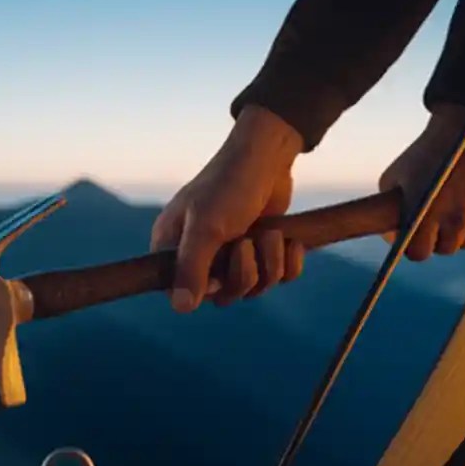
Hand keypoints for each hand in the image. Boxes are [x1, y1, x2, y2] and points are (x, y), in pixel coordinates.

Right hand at [151, 105, 306, 312]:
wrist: (269, 157)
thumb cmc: (228, 186)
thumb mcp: (206, 228)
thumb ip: (191, 268)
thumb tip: (180, 308)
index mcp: (175, 248)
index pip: (178, 293)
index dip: (204, 290)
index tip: (217, 273)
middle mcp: (202, 255)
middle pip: (224, 296)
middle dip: (244, 273)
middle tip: (245, 242)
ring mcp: (234, 255)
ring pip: (254, 289)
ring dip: (269, 262)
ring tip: (268, 232)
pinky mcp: (263, 251)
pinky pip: (279, 279)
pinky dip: (288, 262)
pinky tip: (289, 239)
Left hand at [379, 104, 464, 259]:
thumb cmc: (430, 151)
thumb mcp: (397, 176)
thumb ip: (391, 211)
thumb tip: (394, 236)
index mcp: (426, 215)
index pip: (419, 253)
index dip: (416, 246)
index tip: (418, 236)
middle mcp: (457, 220)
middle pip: (446, 249)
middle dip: (440, 238)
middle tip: (439, 219)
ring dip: (463, 230)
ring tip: (459, 206)